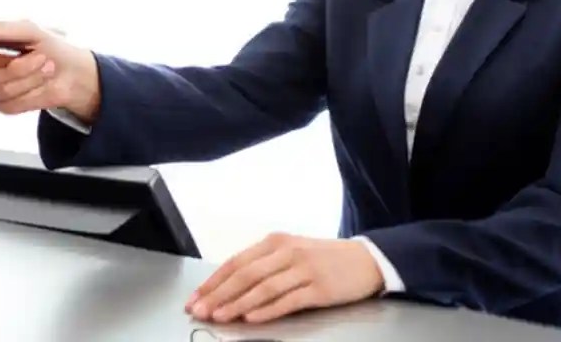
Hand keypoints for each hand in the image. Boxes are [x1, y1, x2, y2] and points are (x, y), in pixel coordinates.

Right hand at [0, 20, 100, 123]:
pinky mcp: (4, 106)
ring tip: (47, 69)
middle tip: (42, 58)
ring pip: (3, 91)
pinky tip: (43, 86)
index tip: (4, 51)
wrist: (74, 74)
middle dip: (23, 68)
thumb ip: (4, 29)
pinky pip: (11, 105)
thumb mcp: (31, 31)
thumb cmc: (51, 49)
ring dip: (32, 80)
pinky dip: (32, 95)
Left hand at [186, 233, 383, 324]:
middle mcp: (286, 252)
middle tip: (199, 311)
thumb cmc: (323, 259)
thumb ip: (263, 266)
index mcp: (275, 242)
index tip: (195, 298)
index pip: (236, 262)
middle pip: (244, 275)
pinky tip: (252, 318)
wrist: (365, 260)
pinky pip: (288, 300)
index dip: (212, 281)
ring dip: (237, 304)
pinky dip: (267, 310)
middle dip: (218, 295)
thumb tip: (228, 288)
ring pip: (263, 288)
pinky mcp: (319, 288)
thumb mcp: (291, 253)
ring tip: (219, 317)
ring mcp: (303, 269)